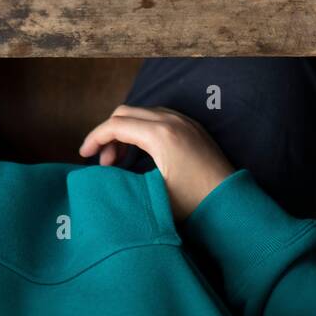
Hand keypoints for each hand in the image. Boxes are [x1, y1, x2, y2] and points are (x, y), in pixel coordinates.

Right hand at [79, 106, 234, 220]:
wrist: (232, 202)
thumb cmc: (195, 203)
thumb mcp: (153, 194)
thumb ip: (125, 179)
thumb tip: (104, 177)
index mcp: (160, 134)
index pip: (116, 125)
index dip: (95, 138)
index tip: (84, 155)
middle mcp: (171, 119)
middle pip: (125, 113)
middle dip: (108, 134)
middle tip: (105, 163)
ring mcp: (183, 120)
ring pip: (141, 113)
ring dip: (125, 131)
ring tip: (120, 161)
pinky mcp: (191, 126)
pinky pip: (157, 117)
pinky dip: (141, 130)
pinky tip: (139, 153)